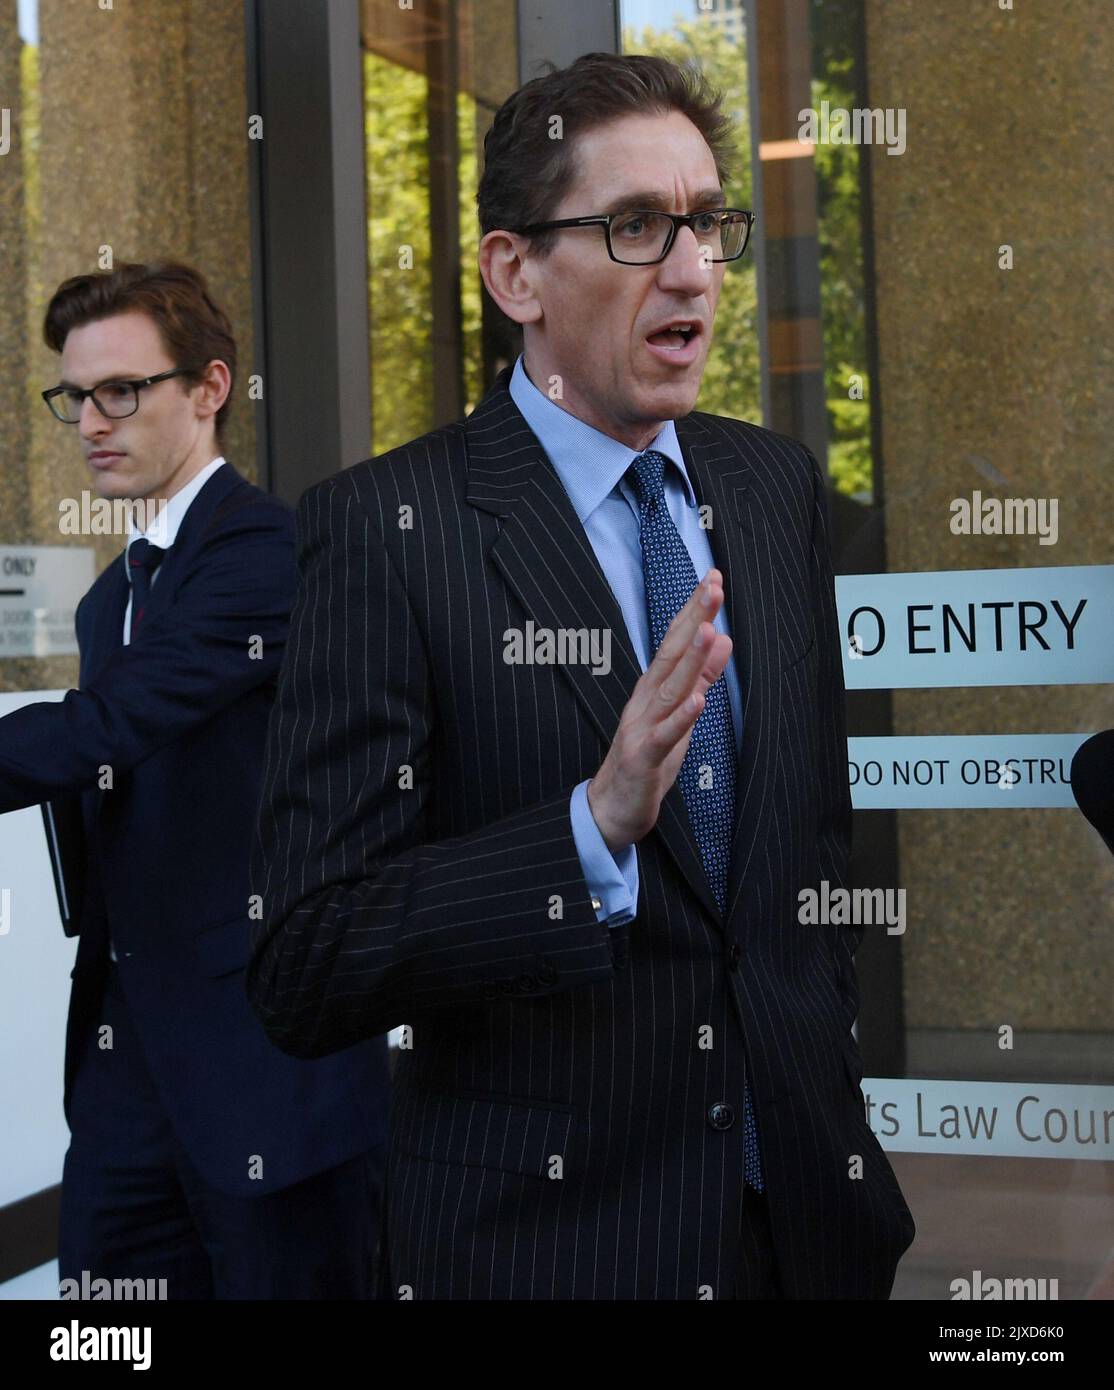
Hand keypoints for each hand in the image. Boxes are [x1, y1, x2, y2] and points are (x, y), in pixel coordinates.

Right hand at [587, 568, 731, 852]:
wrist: (612, 806)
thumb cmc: (646, 758)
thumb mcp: (681, 713)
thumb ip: (702, 677)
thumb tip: (724, 639)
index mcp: (654, 687)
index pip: (677, 641)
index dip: (694, 610)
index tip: (712, 579)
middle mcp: (646, 700)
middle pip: (672, 654)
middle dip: (693, 619)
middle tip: (713, 587)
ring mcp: (642, 727)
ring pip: (670, 688)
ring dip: (690, 659)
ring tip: (709, 630)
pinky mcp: (644, 756)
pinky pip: (665, 735)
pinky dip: (681, 717)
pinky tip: (697, 699)